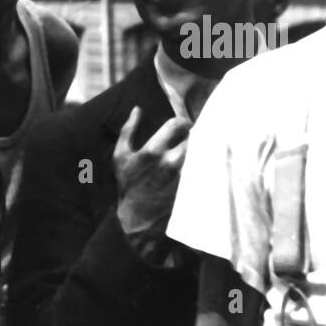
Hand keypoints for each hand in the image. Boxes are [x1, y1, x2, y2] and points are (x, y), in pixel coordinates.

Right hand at [113, 106, 190, 246]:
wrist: (137, 216)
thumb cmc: (127, 183)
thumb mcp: (121, 156)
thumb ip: (128, 130)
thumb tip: (137, 109)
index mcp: (152, 151)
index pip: (177, 123)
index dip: (181, 121)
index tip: (181, 125)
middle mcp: (170, 162)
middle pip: (193, 135)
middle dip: (192, 133)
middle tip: (191, 136)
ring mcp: (183, 175)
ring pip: (201, 150)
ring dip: (200, 146)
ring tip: (198, 147)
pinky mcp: (192, 185)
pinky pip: (204, 167)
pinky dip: (204, 162)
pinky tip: (200, 162)